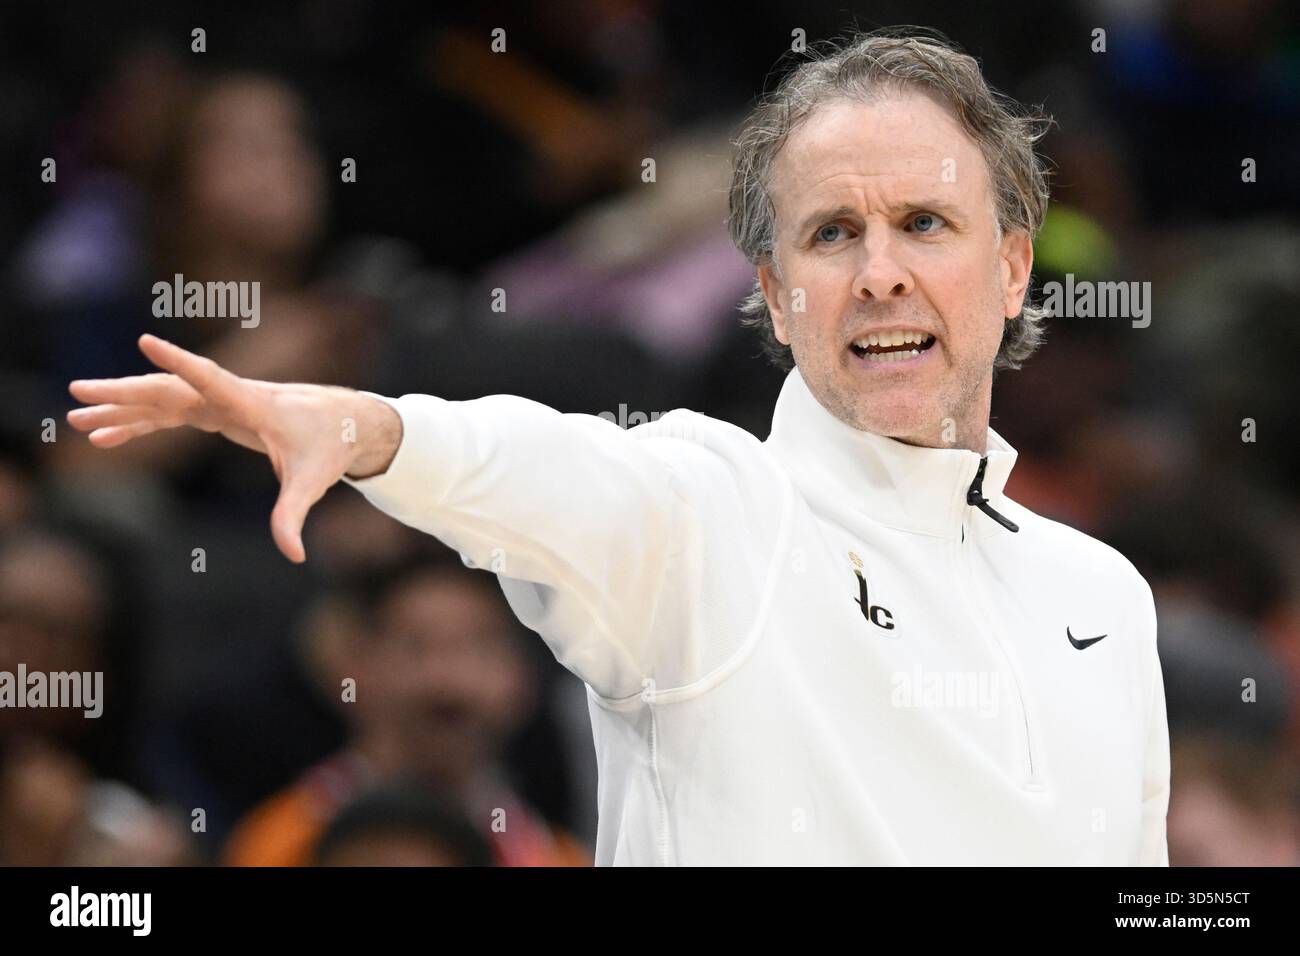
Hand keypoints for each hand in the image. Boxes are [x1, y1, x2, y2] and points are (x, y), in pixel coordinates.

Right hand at [67, 334, 400, 562]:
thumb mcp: (312, 483)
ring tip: (76, 420)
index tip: (147, 341)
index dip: (181, 363)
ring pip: (162, 399)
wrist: (343, 424)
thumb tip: (294, 555)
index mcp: (253, 404)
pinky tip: (106, 436)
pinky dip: (138, 423)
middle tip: (76, 393)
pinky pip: (169, 413)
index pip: (211, 379)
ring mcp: (220, 402)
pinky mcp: (217, 411)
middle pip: (169, 389)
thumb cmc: (328, 447)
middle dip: (123, 392)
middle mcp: (231, 396)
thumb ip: (294, 516)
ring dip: (120, 408)